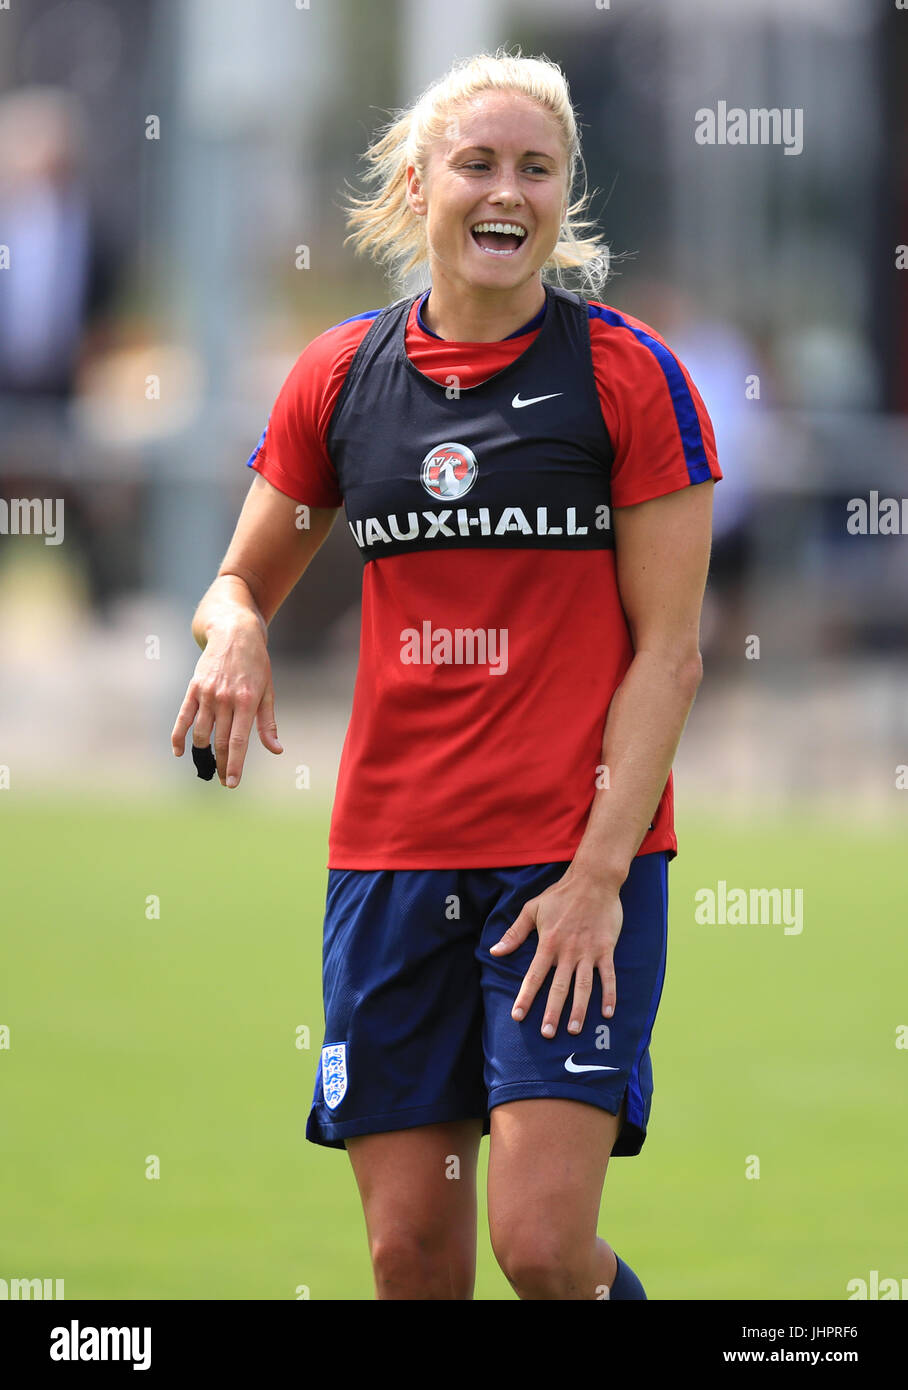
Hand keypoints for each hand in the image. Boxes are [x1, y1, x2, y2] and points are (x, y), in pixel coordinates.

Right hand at [170, 614, 281, 787]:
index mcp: (247, 701)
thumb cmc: (256, 664)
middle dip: (220, 764)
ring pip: (201, 733)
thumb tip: (276, 750)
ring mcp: (207, 694)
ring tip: (207, 767)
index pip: (238, 742)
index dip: (234, 765)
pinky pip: (183, 718)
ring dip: (202, 754)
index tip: (231, 783)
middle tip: (222, 780)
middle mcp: (226, 699)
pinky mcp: (193, 689)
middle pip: (220, 742)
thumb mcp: (268, 691)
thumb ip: (268, 723)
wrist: (235, 632)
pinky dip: (178, 736)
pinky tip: (179, 752)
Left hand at [489, 870, 623, 1037]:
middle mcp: (568, 952)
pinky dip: (609, 994)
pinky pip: (608, 976)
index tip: (518, 1016)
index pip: (534, 976)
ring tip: (574, 1030)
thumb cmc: (560, 895)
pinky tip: (607, 1013)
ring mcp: (588, 952)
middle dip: (552, 1012)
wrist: (593, 880)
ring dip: (579, 1009)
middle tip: (546, 1034)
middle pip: (559, 987)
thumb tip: (495, 951)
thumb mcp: (532, 910)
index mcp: (548, 943)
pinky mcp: (606, 949)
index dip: (525, 997)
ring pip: (583, 986)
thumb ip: (514, 933)